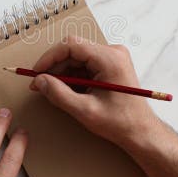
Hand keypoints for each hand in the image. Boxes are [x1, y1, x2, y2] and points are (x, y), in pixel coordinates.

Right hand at [30, 35, 159, 148]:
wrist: (141, 132)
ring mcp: (113, 58)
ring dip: (63, 74)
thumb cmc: (119, 122)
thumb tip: (39, 81)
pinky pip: (85, 65)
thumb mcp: (85, 110)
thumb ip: (59, 94)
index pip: (71, 45)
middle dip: (54, 67)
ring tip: (53, 92)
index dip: (50, 57)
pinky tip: (68, 92)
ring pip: (77, 58)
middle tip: (40, 84)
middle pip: (73, 51)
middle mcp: (113, 52)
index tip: (36, 72)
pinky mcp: (111, 65)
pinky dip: (73, 77)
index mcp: (110, 59)